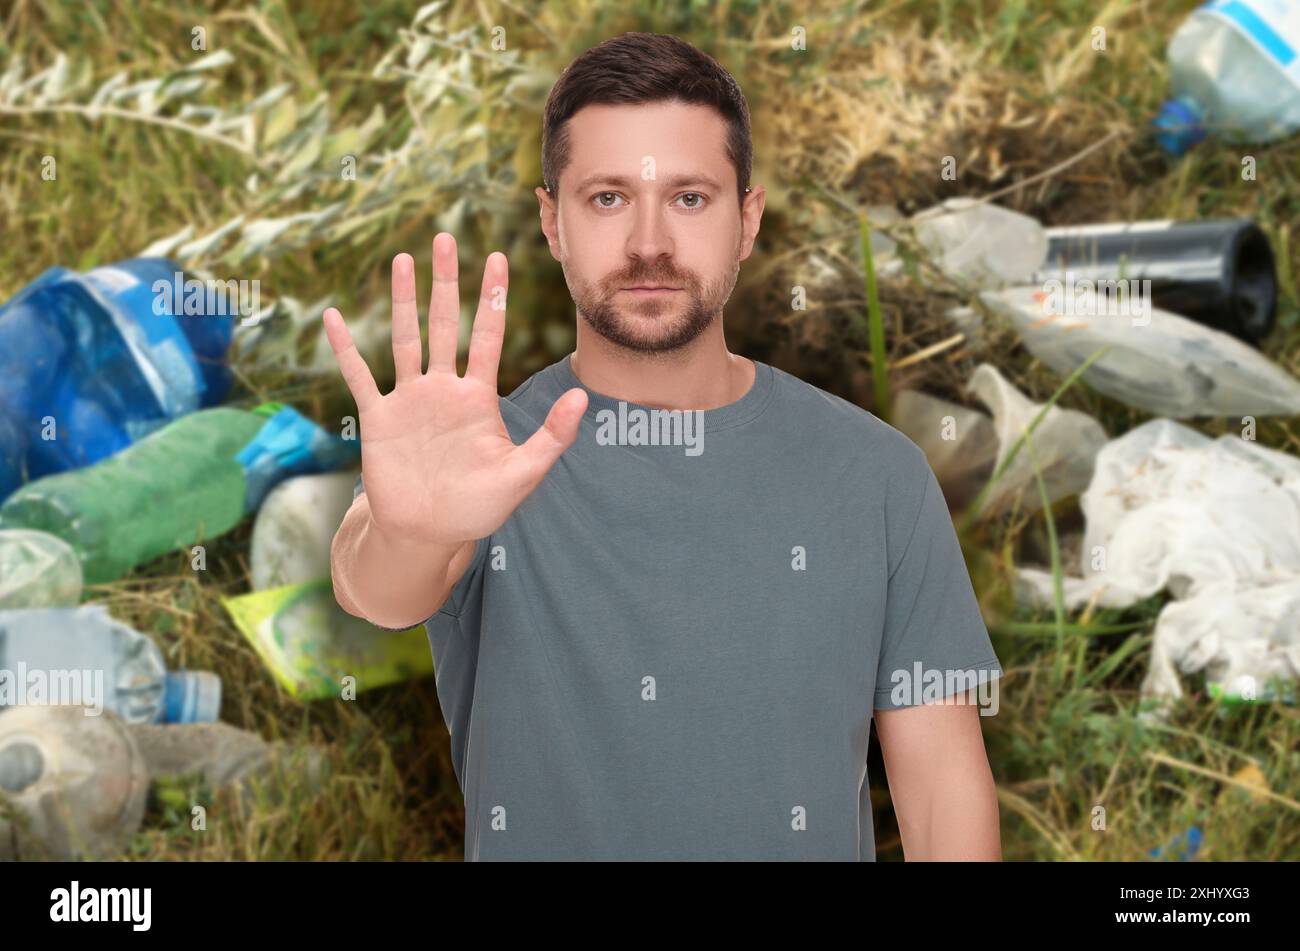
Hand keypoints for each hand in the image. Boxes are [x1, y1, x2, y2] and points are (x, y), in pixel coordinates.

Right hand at [322, 233, 586, 546]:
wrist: (430, 533)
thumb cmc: (478, 507)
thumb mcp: (523, 474)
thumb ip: (552, 436)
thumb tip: (584, 398)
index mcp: (478, 397)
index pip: (488, 336)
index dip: (492, 297)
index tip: (496, 257)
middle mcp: (444, 389)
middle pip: (446, 323)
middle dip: (445, 281)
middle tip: (444, 238)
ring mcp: (410, 400)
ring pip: (406, 338)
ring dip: (402, 300)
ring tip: (401, 260)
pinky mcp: (379, 419)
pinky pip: (360, 377)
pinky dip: (346, 349)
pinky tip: (334, 318)